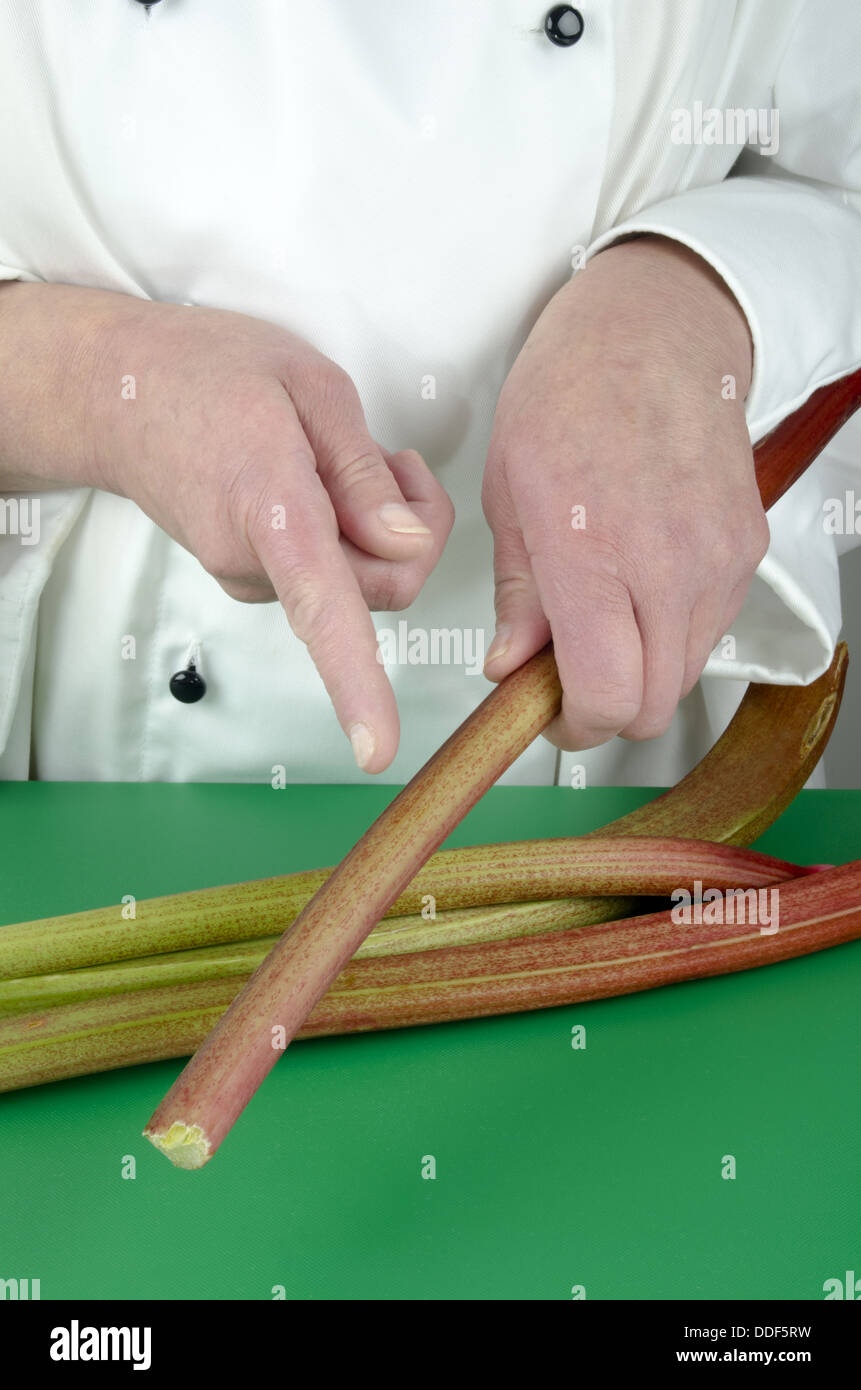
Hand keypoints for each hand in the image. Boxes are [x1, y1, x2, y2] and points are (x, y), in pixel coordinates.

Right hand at [0, 284, 453, 771]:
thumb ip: (363, 470)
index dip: (356, 682)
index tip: (376, 749)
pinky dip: (347, 539)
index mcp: (270, 504)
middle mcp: (253, 559)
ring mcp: (246, 576)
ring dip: (380, 532)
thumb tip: (407, 540)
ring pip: (359, 586)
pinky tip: (318, 485)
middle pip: (382, 590)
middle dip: (417, 537)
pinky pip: (328, 579)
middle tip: (397, 463)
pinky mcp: (248, 579)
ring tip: (341, 462)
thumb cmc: (208, 370)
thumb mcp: (308, 384)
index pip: (322, 606)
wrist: (116, 392)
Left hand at [481, 236, 766, 748]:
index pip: (604, 695)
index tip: (551, 714)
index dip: (574, 725)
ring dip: (642, 670)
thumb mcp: (508, 494)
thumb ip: (517, 597)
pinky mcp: (748, 549)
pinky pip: (711, 628)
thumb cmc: (570, 393)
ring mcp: (718, 559)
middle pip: (651, 704)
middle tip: (569, 672)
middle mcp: (667, 564)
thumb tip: (509, 668)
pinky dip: (674, 631)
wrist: (656, 330)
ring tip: (604, 615)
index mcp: (591, 551)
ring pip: (685, 673)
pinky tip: (642, 583)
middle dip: (607, 707)